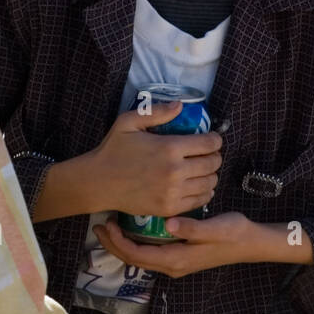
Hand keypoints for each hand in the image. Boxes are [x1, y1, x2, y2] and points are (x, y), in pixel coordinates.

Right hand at [89, 100, 222, 216]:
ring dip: (211, 174)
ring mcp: (173, 192)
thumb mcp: (129, 122)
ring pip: (210, 183)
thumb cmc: (113, 150)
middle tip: (209, 154)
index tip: (212, 139)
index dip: (215, 139)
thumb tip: (180, 105)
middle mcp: (175, 171)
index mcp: (170, 148)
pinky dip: (205, 192)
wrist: (98, 182)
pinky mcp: (169, 208)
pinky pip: (200, 201)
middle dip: (215, 156)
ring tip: (203, 169)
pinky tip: (198, 185)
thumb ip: (157, 112)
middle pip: (213, 163)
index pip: (209, 143)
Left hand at [93, 212, 258, 276]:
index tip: (107, 223)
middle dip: (113, 243)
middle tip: (100, 224)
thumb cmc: (234, 234)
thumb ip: (193, 228)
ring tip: (112, 224)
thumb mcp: (216, 228)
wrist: (251, 243)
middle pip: (133, 258)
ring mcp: (175, 262)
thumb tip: (169, 224)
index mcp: (176, 260)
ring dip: (123, 242)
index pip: (137, 255)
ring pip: (140, 256)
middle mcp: (172, 265)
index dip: (118, 241)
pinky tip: (135, 225)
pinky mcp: (179, 255)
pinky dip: (136, 240)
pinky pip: (150, 251)